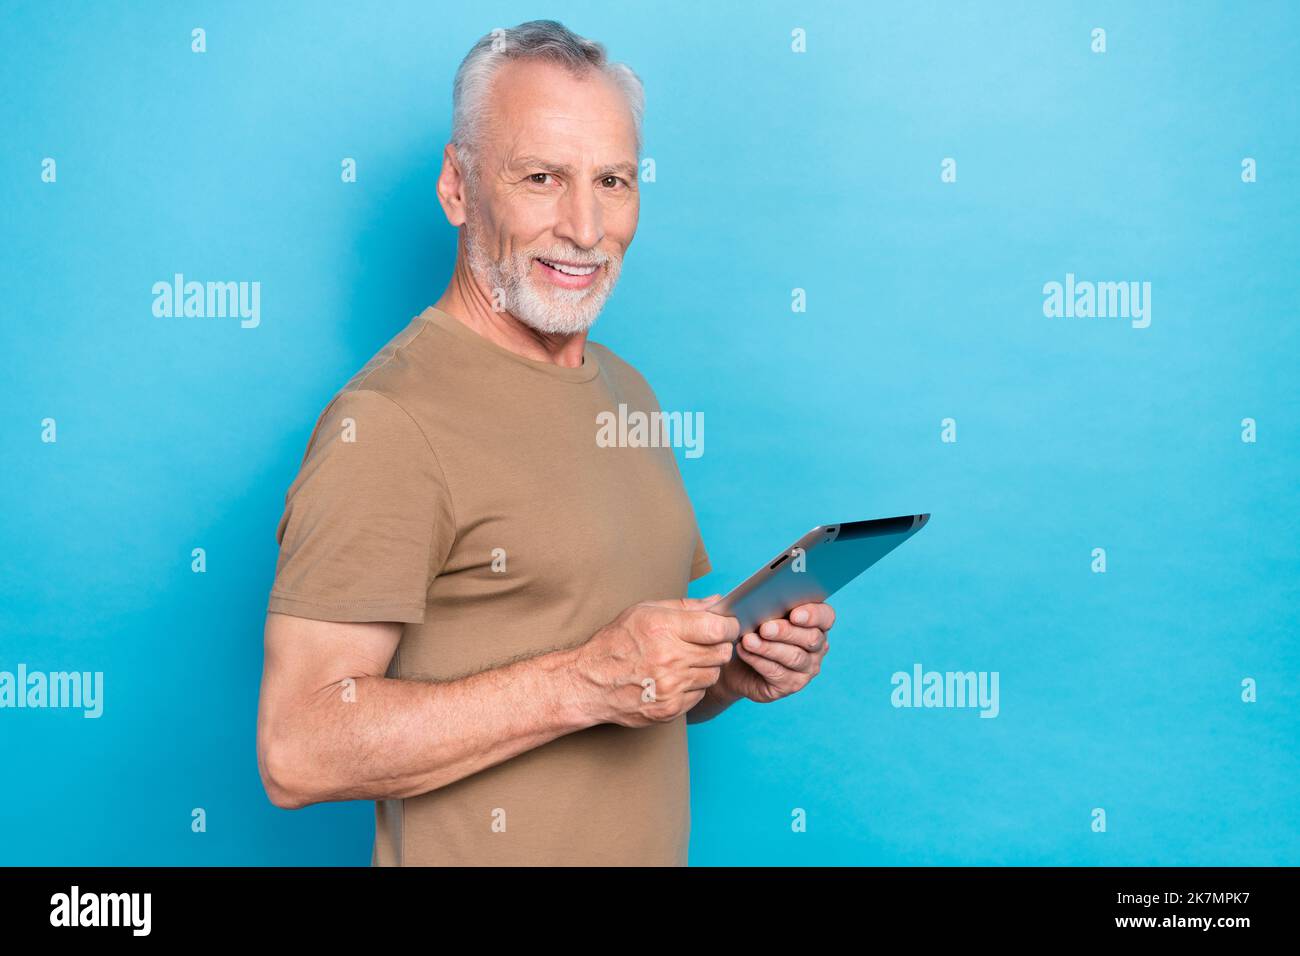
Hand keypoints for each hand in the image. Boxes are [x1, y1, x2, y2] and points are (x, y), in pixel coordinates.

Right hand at [572, 597, 739, 727]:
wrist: (589, 682)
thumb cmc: (615, 643)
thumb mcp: (644, 611)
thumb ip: (685, 606)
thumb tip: (717, 602)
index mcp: (664, 629)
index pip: (718, 629)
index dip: (728, 627)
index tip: (726, 626)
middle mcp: (669, 659)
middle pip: (721, 653)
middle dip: (719, 646)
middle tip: (706, 643)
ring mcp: (670, 687)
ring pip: (713, 674)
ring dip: (706, 667)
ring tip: (685, 661)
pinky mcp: (670, 708)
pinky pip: (700, 694)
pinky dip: (693, 686)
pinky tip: (674, 678)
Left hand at [719, 603, 833, 703]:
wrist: (736, 663)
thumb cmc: (750, 629)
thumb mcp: (755, 613)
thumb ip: (760, 604)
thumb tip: (752, 600)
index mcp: (815, 622)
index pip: (825, 616)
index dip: (812, 615)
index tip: (794, 614)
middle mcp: (818, 646)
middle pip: (811, 638)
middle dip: (786, 632)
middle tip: (765, 628)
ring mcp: (807, 668)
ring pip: (794, 657)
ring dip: (769, 648)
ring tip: (748, 640)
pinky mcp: (791, 685)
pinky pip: (777, 673)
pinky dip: (758, 660)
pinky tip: (744, 651)